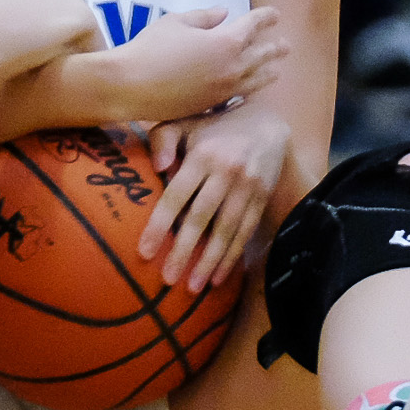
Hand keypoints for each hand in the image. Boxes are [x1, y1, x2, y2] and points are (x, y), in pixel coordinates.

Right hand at [92, 5, 287, 123]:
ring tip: (278, 70)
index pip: (253, 26)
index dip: (265, 17)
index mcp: (226, 42)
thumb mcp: (175, 22)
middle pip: (261, 55)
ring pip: (255, 80)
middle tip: (286, 45)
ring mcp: (223, 89)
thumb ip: (203, 17)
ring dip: (269, 72)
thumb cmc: (150, 48)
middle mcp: (232, 68)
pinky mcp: (211, 105)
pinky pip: (239, 95)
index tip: (275, 14)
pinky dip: (250, 89)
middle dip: (274, 47)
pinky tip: (251, 89)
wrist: (131, 86)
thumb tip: (223, 13)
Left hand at [138, 103, 292, 293]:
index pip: (177, 195)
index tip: (144, 252)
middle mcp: (227, 172)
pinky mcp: (262, 198)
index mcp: (202, 155)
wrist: (266, 122)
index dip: (159, 225)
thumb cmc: (212, 127)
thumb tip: (158, 168)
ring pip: (227, 230)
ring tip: (193, 286)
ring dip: (210, 261)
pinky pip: (246, 231)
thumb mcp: (184, 123)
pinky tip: (219, 277)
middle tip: (168, 279)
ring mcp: (248, 187)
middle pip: (202, 218)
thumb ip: (162, 139)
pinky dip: (232, 256)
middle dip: (184, 251)